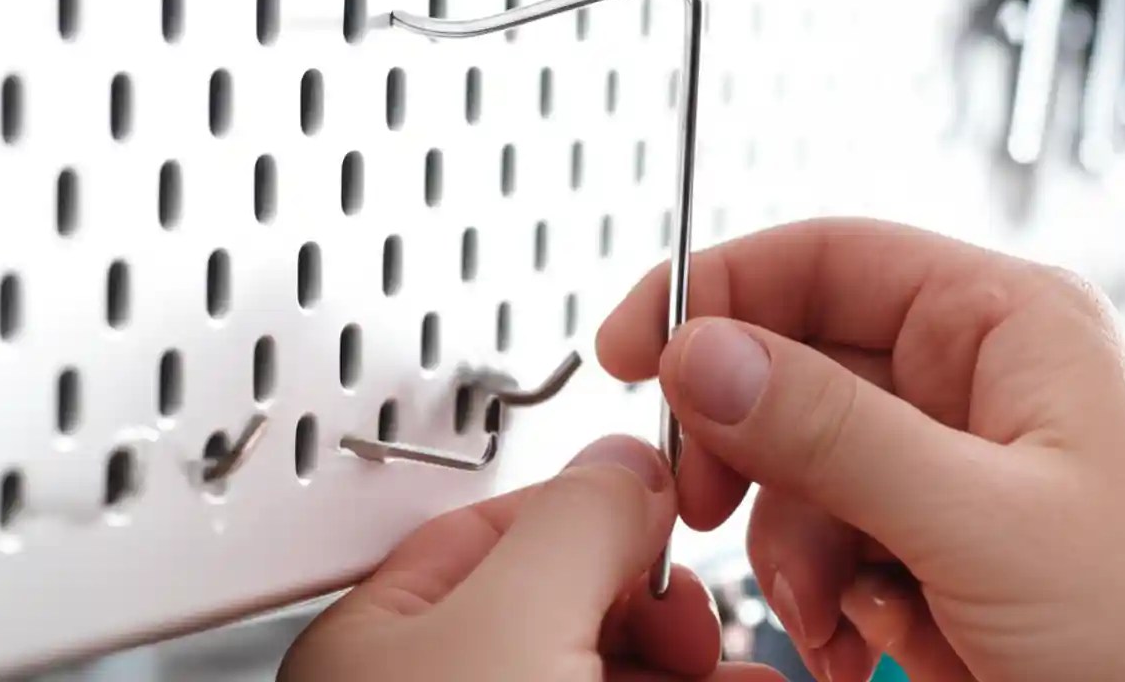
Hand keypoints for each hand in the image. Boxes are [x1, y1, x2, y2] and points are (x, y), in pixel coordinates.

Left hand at [279, 435, 783, 681]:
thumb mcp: (513, 628)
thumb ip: (573, 524)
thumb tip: (627, 463)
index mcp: (377, 642)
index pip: (495, 531)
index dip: (592, 515)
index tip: (664, 516)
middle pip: (564, 606)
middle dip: (654, 604)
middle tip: (699, 621)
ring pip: (605, 665)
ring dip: (691, 663)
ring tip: (746, 669)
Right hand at [598, 218, 1124, 680]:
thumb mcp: (982, 525)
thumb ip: (831, 432)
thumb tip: (702, 354)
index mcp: (1006, 327)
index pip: (826, 259)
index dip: (719, 290)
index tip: (634, 345)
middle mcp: (968, 381)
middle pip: (792, 364)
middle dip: (744, 445)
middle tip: (702, 496)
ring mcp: (940, 462)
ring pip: (792, 462)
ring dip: (789, 546)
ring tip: (830, 607)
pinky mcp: (919, 534)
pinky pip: (817, 533)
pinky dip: (815, 590)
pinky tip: (860, 633)